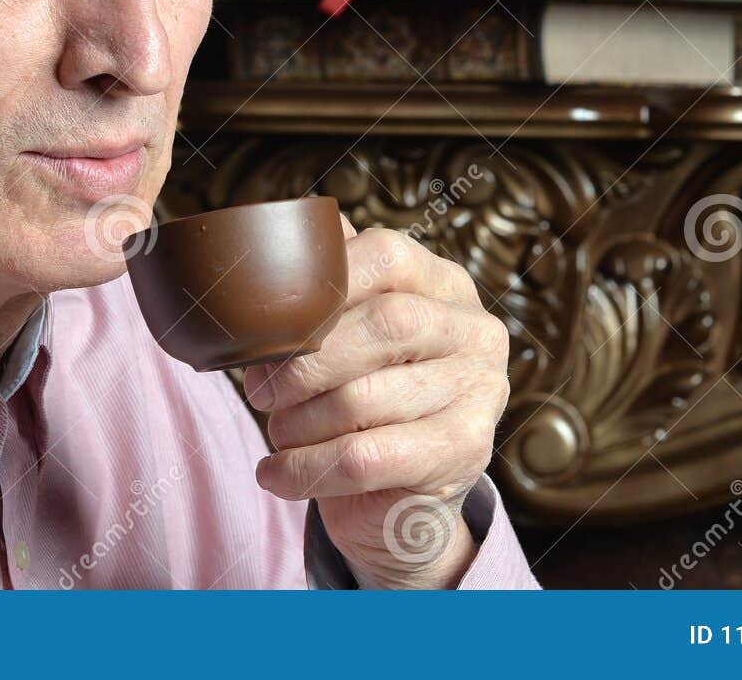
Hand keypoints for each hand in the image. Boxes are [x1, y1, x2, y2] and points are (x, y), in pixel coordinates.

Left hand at [242, 219, 509, 588]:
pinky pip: (364, 457)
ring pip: (364, 397)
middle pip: (384, 323)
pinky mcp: (464, 451)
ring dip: (299, 423)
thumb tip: (265, 244)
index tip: (269, 328)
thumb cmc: (365, 394)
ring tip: (278, 431)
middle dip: (304, 362)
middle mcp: (476, 329)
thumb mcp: (353, 333)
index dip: (319, 286)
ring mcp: (480, 390)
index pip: (385, 255)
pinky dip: (304, 468)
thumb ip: (327, 283)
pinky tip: (277, 473)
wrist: (399, 495)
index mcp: (445, 283)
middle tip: (261, 391)